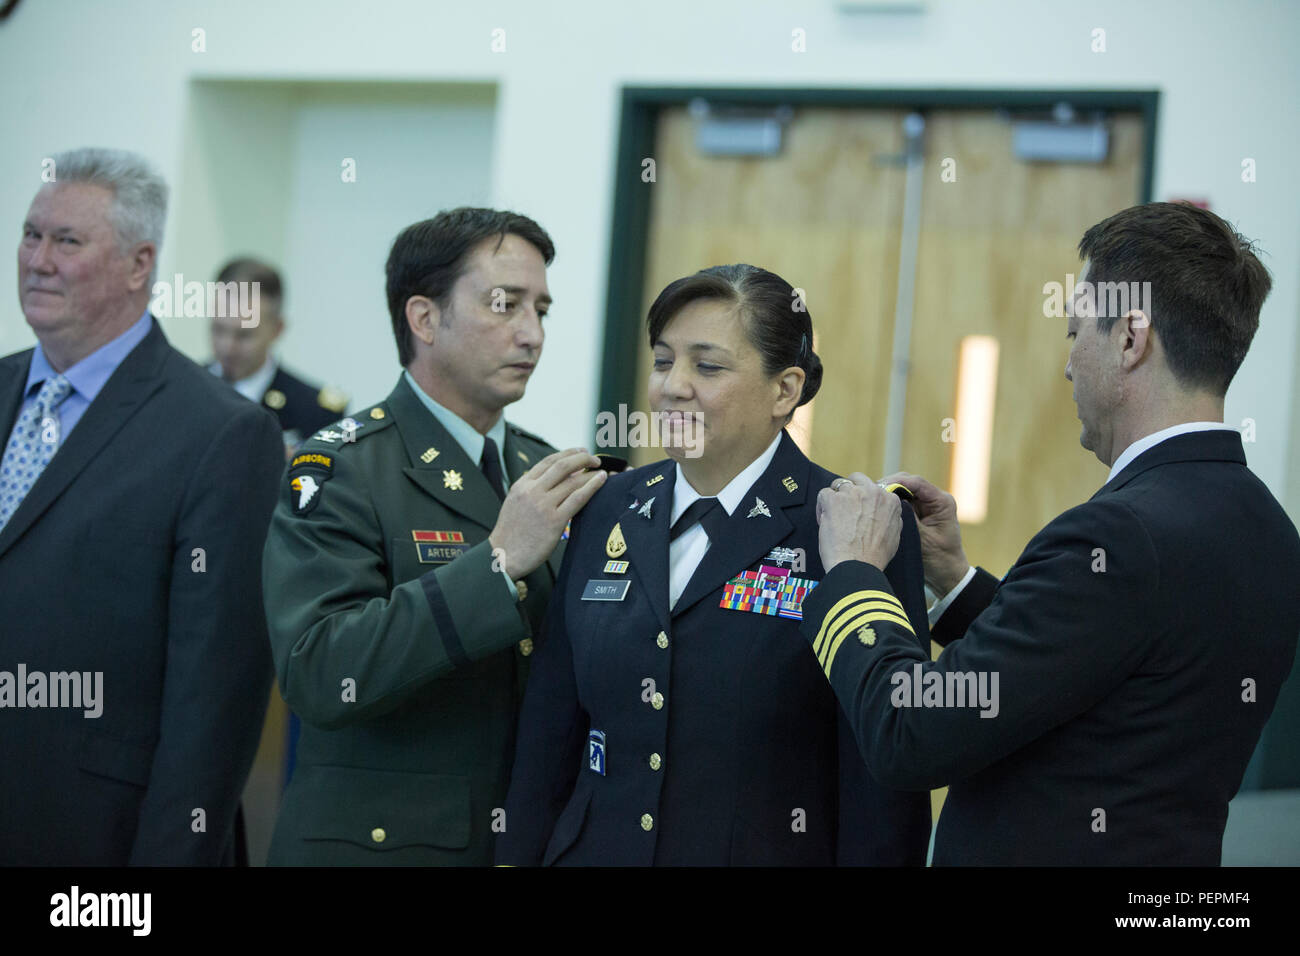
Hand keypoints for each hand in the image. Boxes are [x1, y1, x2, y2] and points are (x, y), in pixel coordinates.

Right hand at [489, 448, 606, 578]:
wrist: (503, 555)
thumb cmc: (512, 532)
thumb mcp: (516, 502)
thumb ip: (533, 489)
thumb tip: (559, 478)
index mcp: (522, 485)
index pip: (548, 461)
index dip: (568, 453)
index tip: (581, 451)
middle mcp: (532, 491)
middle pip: (563, 466)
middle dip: (582, 458)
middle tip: (595, 459)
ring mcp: (543, 505)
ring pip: (573, 481)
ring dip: (591, 473)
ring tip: (602, 471)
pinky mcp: (554, 521)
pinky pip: (578, 498)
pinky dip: (592, 486)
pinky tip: (601, 480)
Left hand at [815, 473, 902, 572]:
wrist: (857, 566)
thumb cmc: (874, 557)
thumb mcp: (894, 535)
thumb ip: (891, 518)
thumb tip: (887, 512)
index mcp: (890, 500)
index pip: (874, 489)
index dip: (865, 500)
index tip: (860, 512)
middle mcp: (872, 492)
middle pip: (857, 479)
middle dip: (850, 491)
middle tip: (845, 509)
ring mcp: (852, 494)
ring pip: (839, 485)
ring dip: (835, 499)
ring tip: (834, 518)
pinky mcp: (833, 500)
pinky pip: (824, 494)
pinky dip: (822, 507)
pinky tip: (825, 521)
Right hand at [880, 471, 969, 593]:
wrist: (946, 575)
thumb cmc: (939, 559)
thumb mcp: (923, 539)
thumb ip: (908, 518)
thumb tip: (889, 501)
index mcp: (942, 502)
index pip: (917, 483)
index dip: (897, 481)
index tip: (879, 488)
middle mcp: (934, 499)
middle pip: (908, 483)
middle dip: (889, 486)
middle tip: (870, 493)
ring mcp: (925, 505)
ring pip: (902, 491)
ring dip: (888, 494)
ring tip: (871, 499)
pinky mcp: (917, 512)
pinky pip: (901, 502)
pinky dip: (890, 503)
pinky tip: (877, 508)